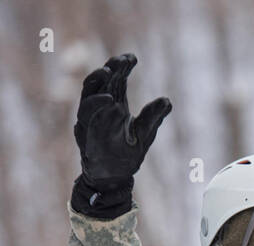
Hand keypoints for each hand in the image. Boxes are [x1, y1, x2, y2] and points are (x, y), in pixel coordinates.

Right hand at [71, 53, 171, 217]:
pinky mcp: (86, 131)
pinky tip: (111, 101)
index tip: (133, 57)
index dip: (122, 66)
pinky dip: (97, 105)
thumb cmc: (127, 154)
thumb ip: (153, 117)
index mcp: (114, 103)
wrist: (114, 178)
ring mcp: (90, 118)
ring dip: (98, 80)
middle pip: (101, 80)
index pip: (116, 79)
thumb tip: (167, 101)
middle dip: (111, 67)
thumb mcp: (145, 134)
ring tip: (110, 72)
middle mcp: (99, 107)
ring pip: (89, 92)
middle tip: (123, 60)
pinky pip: (88, 114)